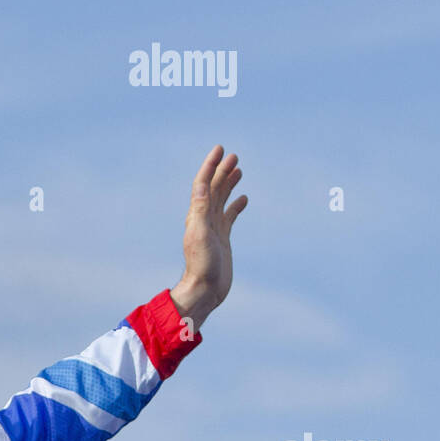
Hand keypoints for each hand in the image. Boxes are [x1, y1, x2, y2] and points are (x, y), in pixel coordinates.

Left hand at [169, 145, 246, 331]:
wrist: (205, 291)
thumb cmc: (202, 266)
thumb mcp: (200, 234)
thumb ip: (200, 209)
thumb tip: (201, 184)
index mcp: (196, 216)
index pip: (203, 184)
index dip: (211, 166)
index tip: (221, 149)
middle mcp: (203, 220)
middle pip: (213, 189)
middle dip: (222, 171)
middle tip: (234, 156)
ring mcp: (213, 229)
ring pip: (221, 200)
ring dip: (228, 184)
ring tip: (238, 170)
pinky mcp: (222, 239)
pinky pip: (229, 216)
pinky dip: (235, 206)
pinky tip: (243, 199)